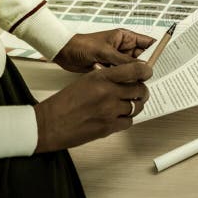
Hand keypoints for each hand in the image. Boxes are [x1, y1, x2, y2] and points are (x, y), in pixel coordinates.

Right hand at [34, 62, 152, 152]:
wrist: (50, 124)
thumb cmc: (64, 102)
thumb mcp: (86, 80)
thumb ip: (107, 78)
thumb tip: (125, 78)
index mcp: (102, 78)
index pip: (134, 70)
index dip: (145, 71)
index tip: (147, 73)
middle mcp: (108, 93)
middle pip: (140, 90)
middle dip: (141, 90)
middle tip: (138, 91)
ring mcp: (110, 111)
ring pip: (137, 107)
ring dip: (135, 105)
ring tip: (127, 104)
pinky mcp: (109, 127)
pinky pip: (129, 121)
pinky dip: (126, 118)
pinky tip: (118, 116)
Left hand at [53, 29, 155, 72]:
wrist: (64, 53)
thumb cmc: (82, 45)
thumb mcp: (105, 52)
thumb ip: (124, 61)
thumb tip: (142, 68)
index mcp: (125, 37)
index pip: (147, 43)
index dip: (157, 50)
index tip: (165, 60)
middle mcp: (123, 48)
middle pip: (141, 58)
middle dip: (144, 67)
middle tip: (149, 78)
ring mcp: (117, 59)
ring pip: (131, 69)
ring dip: (131, 75)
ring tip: (134, 82)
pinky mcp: (110, 68)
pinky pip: (121, 75)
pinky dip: (121, 79)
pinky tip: (122, 84)